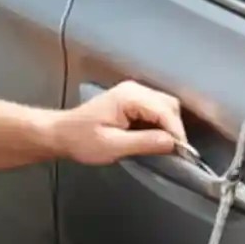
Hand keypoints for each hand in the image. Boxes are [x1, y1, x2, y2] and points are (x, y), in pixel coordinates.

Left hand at [53, 81, 188, 164]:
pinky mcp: (132, 100)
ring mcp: (134, 93)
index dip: (177, 133)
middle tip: (176, 153)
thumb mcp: (113, 146)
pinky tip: (157, 139)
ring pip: (165, 107)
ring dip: (169, 126)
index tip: (183, 154)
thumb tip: (172, 143)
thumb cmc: (82, 140)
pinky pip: (156, 110)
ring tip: (168, 148)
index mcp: (130, 97)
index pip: (165, 112)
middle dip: (175, 129)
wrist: (61, 133)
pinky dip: (161, 124)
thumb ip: (144, 143)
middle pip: (169, 106)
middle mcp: (135, 89)